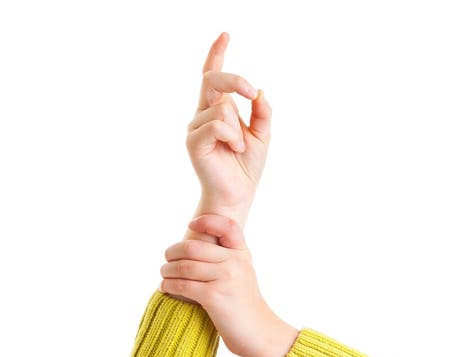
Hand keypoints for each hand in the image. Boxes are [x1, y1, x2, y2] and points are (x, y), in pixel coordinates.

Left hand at [161, 215, 297, 356]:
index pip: (227, 226)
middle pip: (193, 247)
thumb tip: (190, 248)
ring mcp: (225, 279)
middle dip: (173, 252)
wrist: (259, 333)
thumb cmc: (244, 306)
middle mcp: (235, 263)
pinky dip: (168, 286)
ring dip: (167, 271)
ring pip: (184, 266)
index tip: (191, 226)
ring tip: (164, 276)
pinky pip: (182, 285)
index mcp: (242, 254)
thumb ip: (225, 259)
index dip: (207, 221)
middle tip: (166, 261)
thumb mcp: (242, 274)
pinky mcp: (214, 297)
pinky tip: (165, 288)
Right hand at [186, 33, 271, 227]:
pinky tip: (234, 149)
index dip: (217, 54)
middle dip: (235, 81)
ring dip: (239, 127)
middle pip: (213, 79)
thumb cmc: (246, 168)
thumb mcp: (262, 135)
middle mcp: (203, 114)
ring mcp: (196, 127)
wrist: (237, 195)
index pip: (213, 76)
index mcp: (217, 110)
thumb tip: (260, 92)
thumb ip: (262, 113)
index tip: (226, 35)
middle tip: (253, 93)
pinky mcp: (194, 141)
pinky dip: (233, 136)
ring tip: (239, 147)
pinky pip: (217, 124)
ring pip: (222, 107)